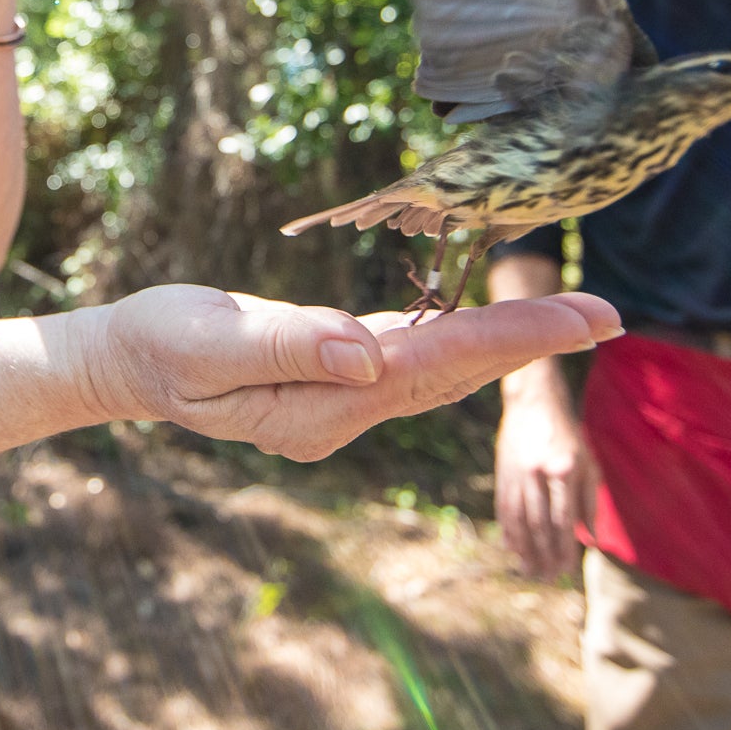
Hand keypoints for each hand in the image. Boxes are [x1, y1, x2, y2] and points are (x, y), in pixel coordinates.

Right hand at [61, 285, 619, 462]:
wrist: (122, 363)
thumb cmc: (157, 342)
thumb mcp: (209, 340)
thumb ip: (288, 343)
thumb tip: (368, 351)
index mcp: (317, 409)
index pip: (431, 368)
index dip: (507, 339)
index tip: (577, 320)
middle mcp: (340, 415)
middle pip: (452, 375)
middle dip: (530, 343)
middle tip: (608, 314)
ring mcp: (339, 404)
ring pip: (441, 373)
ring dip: (507, 345)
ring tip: (575, 320)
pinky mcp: (334, 381)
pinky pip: (412, 363)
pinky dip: (459, 341)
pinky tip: (492, 327)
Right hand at [495, 390, 596, 579]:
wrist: (533, 402)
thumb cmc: (568, 436)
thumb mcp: (588, 463)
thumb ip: (589, 502)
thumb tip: (590, 539)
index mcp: (564, 470)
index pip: (563, 520)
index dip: (564, 548)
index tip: (567, 569)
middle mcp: (538, 474)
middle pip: (539, 525)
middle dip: (544, 555)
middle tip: (548, 578)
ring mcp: (517, 474)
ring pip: (519, 520)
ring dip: (524, 549)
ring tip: (529, 571)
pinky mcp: (503, 474)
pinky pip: (504, 509)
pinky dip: (508, 531)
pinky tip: (512, 549)